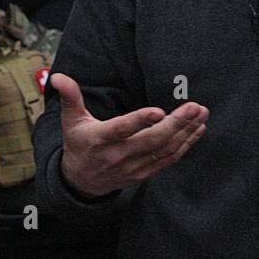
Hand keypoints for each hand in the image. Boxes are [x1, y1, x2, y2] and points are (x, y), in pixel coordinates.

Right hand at [52, 73, 208, 198]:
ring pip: (164, 151)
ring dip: (186, 132)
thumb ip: (70, 97)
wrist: (81, 182)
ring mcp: (133, 167)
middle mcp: (118, 155)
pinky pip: (168, 160)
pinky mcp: (144, 174)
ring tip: (201, 113)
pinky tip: (198, 129)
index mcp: (99, 139)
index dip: (139, 121)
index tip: (159, 111)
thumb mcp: (71, 121)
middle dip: (176, 124)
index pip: (121, 130)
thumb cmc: (79, 143)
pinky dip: (185, 146)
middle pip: (151, 141)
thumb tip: (58, 76)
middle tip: (194, 106)